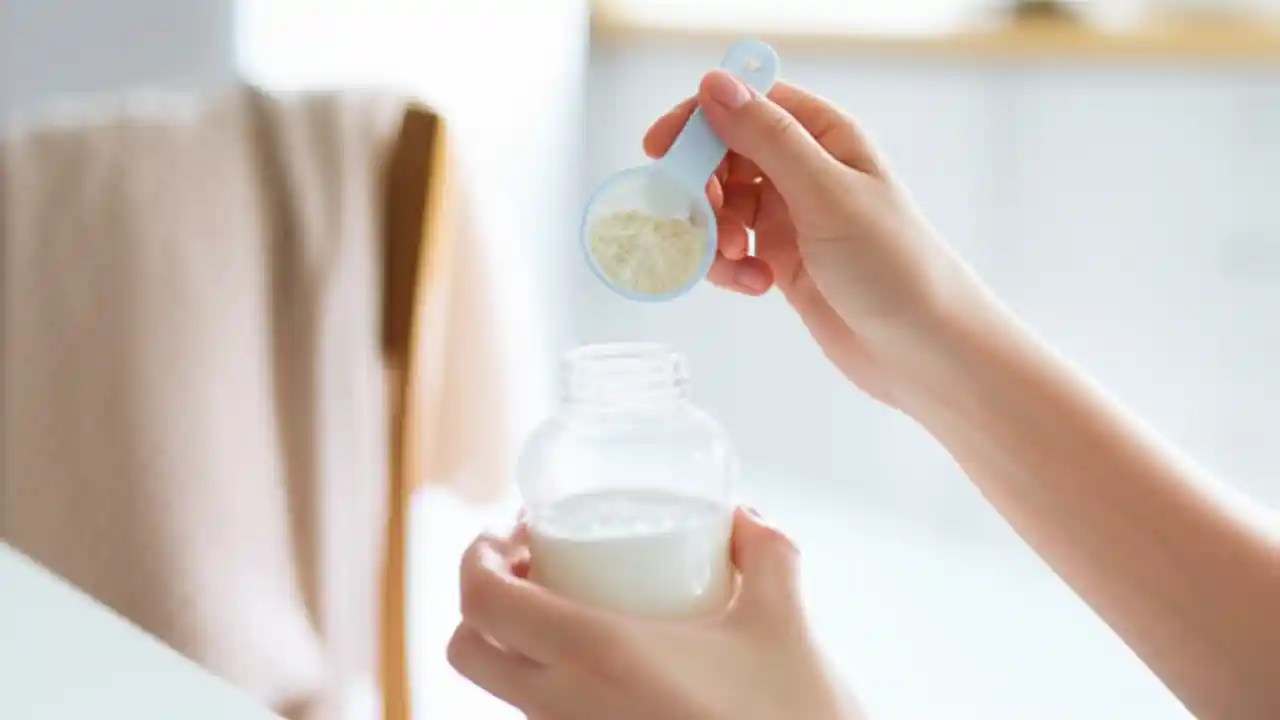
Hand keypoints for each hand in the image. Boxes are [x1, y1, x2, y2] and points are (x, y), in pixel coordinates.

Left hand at [448, 509, 859, 719]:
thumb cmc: (790, 719)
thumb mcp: (784, 623)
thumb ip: (768, 553)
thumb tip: (742, 517)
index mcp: (595, 655)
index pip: (481, 601)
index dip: (475, 555)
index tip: (514, 531)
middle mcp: (564, 707)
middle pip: (466, 651)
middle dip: (482, 599)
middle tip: (535, 566)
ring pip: (500, 691)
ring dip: (513, 644)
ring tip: (572, 609)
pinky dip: (546, 686)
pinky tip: (603, 667)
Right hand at [645, 71, 989, 404]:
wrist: (924, 351)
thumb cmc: (894, 266)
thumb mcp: (826, 193)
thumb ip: (768, 138)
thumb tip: (715, 84)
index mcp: (824, 136)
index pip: (747, 103)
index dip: (699, 120)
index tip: (660, 150)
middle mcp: (805, 169)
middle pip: (723, 156)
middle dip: (701, 190)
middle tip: (702, 224)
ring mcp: (792, 216)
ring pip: (720, 206)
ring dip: (713, 234)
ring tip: (737, 264)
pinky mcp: (783, 260)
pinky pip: (731, 249)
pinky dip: (729, 267)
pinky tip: (755, 286)